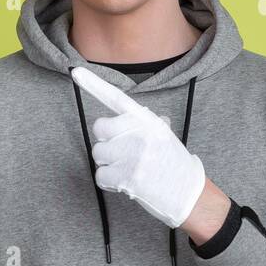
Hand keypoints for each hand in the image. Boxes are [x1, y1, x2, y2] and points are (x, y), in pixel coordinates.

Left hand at [70, 65, 205, 228]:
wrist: (189, 194)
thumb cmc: (174, 165)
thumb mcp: (166, 137)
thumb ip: (148, 125)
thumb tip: (139, 113)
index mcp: (148, 122)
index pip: (118, 100)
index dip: (95, 85)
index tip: (76, 71)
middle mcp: (139, 135)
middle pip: (100, 129)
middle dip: (106, 141)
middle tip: (121, 152)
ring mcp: (133, 155)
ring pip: (98, 154)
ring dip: (108, 164)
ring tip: (128, 169)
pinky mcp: (127, 176)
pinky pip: (100, 175)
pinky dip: (109, 181)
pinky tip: (125, 182)